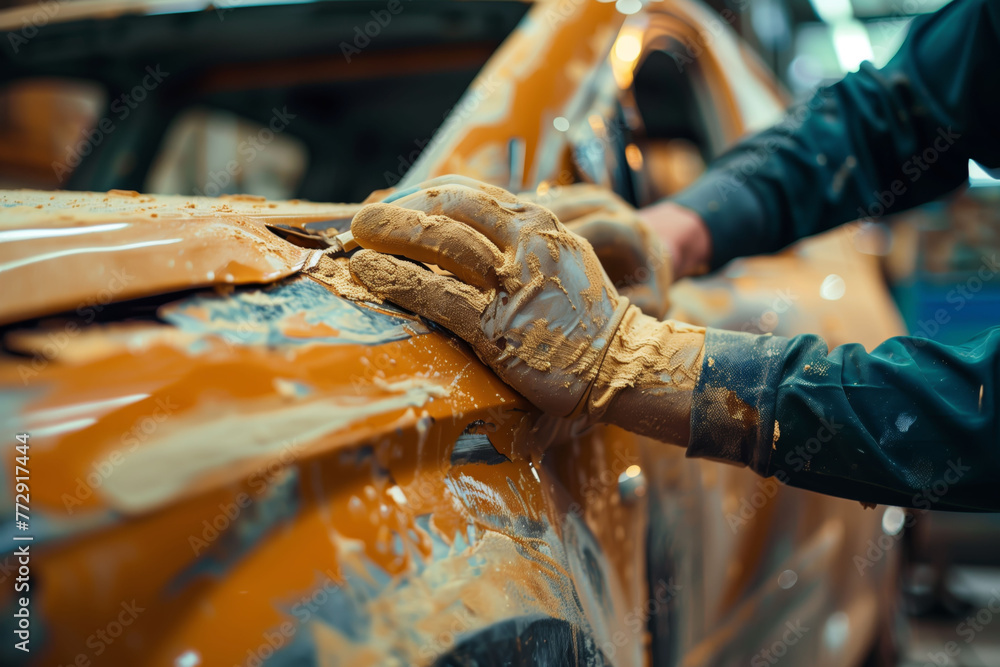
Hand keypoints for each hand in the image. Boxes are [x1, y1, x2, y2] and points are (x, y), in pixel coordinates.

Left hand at [348, 176, 705, 443]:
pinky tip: (370, 271)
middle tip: (364, 218)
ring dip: (391, 233)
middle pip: (449, 209)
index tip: (395, 200)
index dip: (426, 193)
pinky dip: (396, 278)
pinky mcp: (497, 326)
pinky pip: (435, 293)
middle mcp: (527, 243)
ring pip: (439, 242)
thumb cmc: (588, 319)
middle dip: (400, 209)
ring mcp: (512, 284)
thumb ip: (522, 242)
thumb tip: (472, 238)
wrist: (624, 364)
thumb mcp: (562, 261)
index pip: (471, 193)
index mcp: (541, 224)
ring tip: (357, 236)